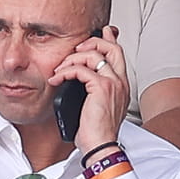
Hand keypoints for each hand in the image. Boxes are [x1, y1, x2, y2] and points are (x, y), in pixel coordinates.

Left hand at [48, 26, 129, 157]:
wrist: (101, 145)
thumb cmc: (97, 132)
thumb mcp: (96, 106)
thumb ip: (93, 90)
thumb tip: (77, 80)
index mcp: (121, 84)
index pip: (118, 53)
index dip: (109, 39)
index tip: (101, 33)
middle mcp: (121, 81)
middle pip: (112, 47)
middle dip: (92, 41)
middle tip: (76, 48)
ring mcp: (113, 83)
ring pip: (95, 54)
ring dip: (72, 58)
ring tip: (60, 69)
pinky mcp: (102, 88)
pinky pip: (81, 70)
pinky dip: (66, 71)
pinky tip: (57, 79)